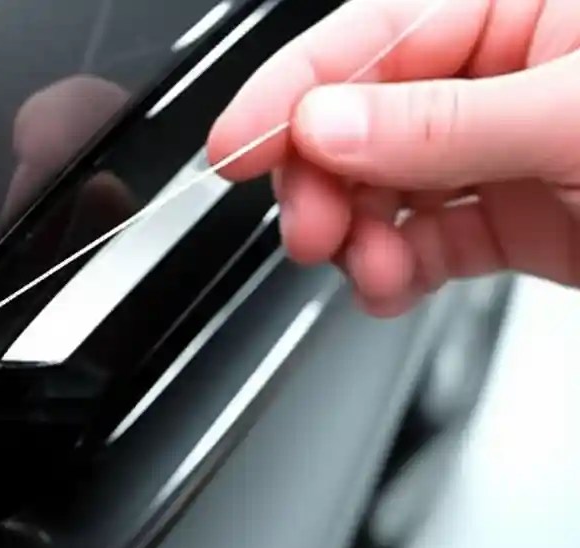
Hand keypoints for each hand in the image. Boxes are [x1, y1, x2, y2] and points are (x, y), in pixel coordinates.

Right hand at [209, 0, 579, 315]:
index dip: (292, 91)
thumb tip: (325, 126)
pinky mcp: (519, 218)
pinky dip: (397, 271)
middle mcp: (506, 74)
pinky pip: (428, 242)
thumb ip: (441, 122)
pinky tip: (392, 284)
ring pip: (384, 189)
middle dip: (324, 183)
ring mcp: (507, 149)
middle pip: (363, 120)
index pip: (375, 37)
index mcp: (521, 7)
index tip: (236, 144)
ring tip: (368, 269)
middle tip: (309, 228)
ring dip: (358, 239)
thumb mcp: (569, 118)